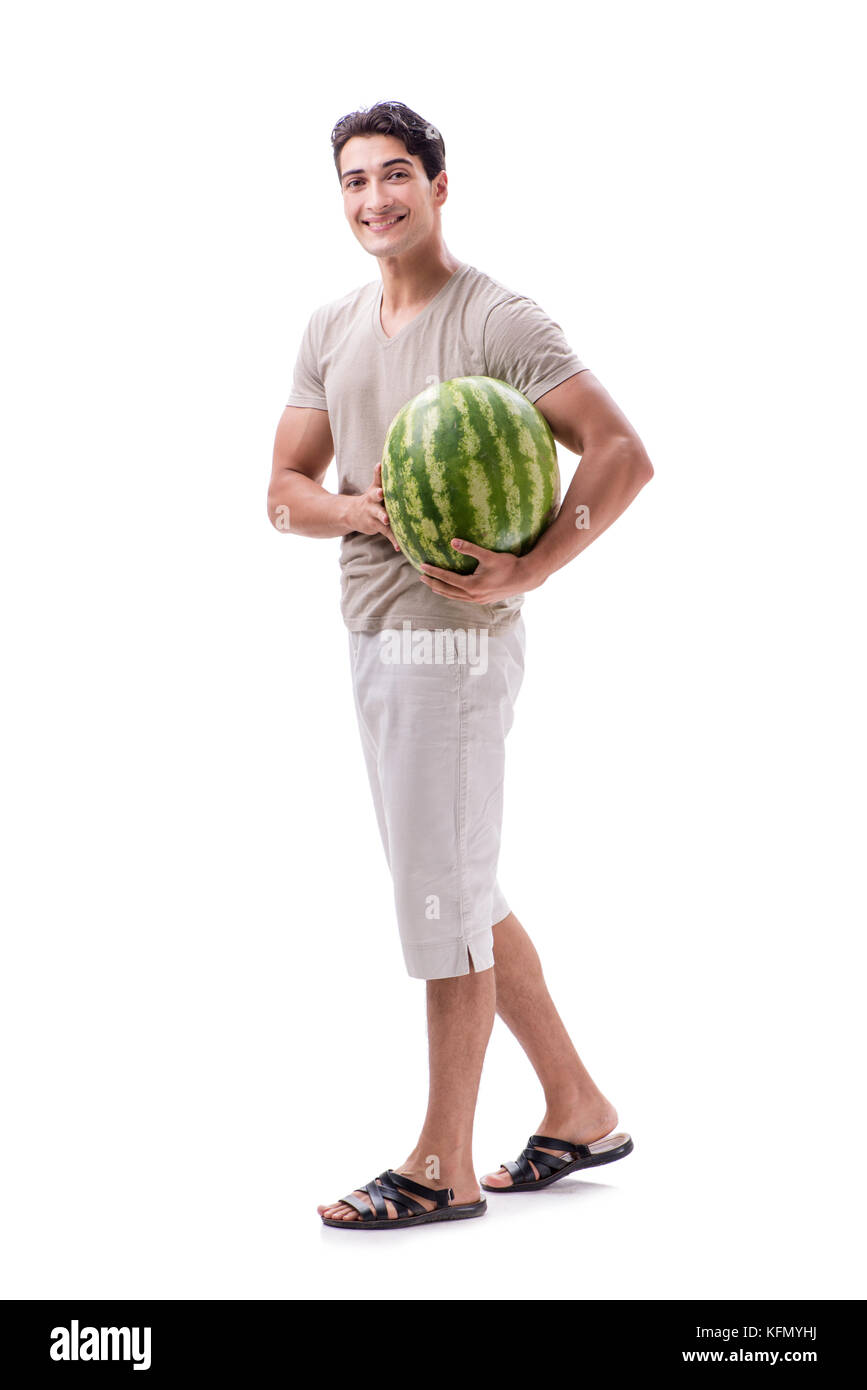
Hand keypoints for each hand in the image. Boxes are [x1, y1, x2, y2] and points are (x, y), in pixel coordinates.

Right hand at [345, 462, 399, 549]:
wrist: (352, 514)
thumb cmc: (371, 498)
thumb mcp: (374, 486)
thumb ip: (381, 476)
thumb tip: (386, 460)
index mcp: (374, 490)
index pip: (376, 479)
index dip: (377, 473)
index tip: (378, 465)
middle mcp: (372, 500)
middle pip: (374, 496)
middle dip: (377, 494)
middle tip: (381, 493)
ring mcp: (373, 514)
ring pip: (379, 515)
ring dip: (382, 517)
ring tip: (386, 520)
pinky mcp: (375, 526)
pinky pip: (386, 533)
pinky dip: (393, 539)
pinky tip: (399, 547)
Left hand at [418, 538, 541, 602]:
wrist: (525, 578)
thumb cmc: (508, 564)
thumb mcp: (488, 555)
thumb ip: (470, 549)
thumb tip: (453, 541)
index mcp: (472, 586)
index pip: (447, 578)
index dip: (434, 572)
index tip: (423, 567)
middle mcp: (473, 596)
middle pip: (447, 591)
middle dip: (433, 583)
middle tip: (421, 577)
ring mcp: (478, 600)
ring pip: (454, 597)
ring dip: (442, 591)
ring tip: (432, 585)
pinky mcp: (484, 600)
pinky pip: (463, 599)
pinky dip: (453, 594)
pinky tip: (451, 590)